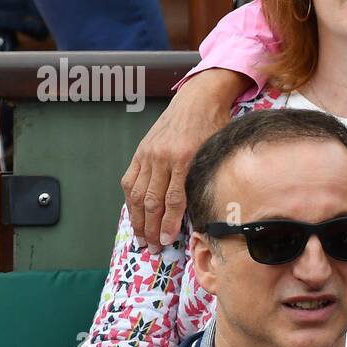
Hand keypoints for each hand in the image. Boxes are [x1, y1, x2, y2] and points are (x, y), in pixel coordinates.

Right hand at [121, 68, 246, 246]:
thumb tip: (200, 211)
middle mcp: (163, 158)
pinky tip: (134, 214)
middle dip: (151, 228)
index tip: (167, 241)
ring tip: (141, 237)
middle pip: (152, 201)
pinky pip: (130, 180)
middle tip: (153, 247)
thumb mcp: (215, 154)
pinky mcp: (141, 151)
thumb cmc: (214, 127)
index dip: (168, 224)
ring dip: (138, 219)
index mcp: (185, 159)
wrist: (198, 99)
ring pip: (137, 193)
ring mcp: (149, 154)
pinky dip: (131, 200)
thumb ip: (204, 179)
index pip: (173, 200)